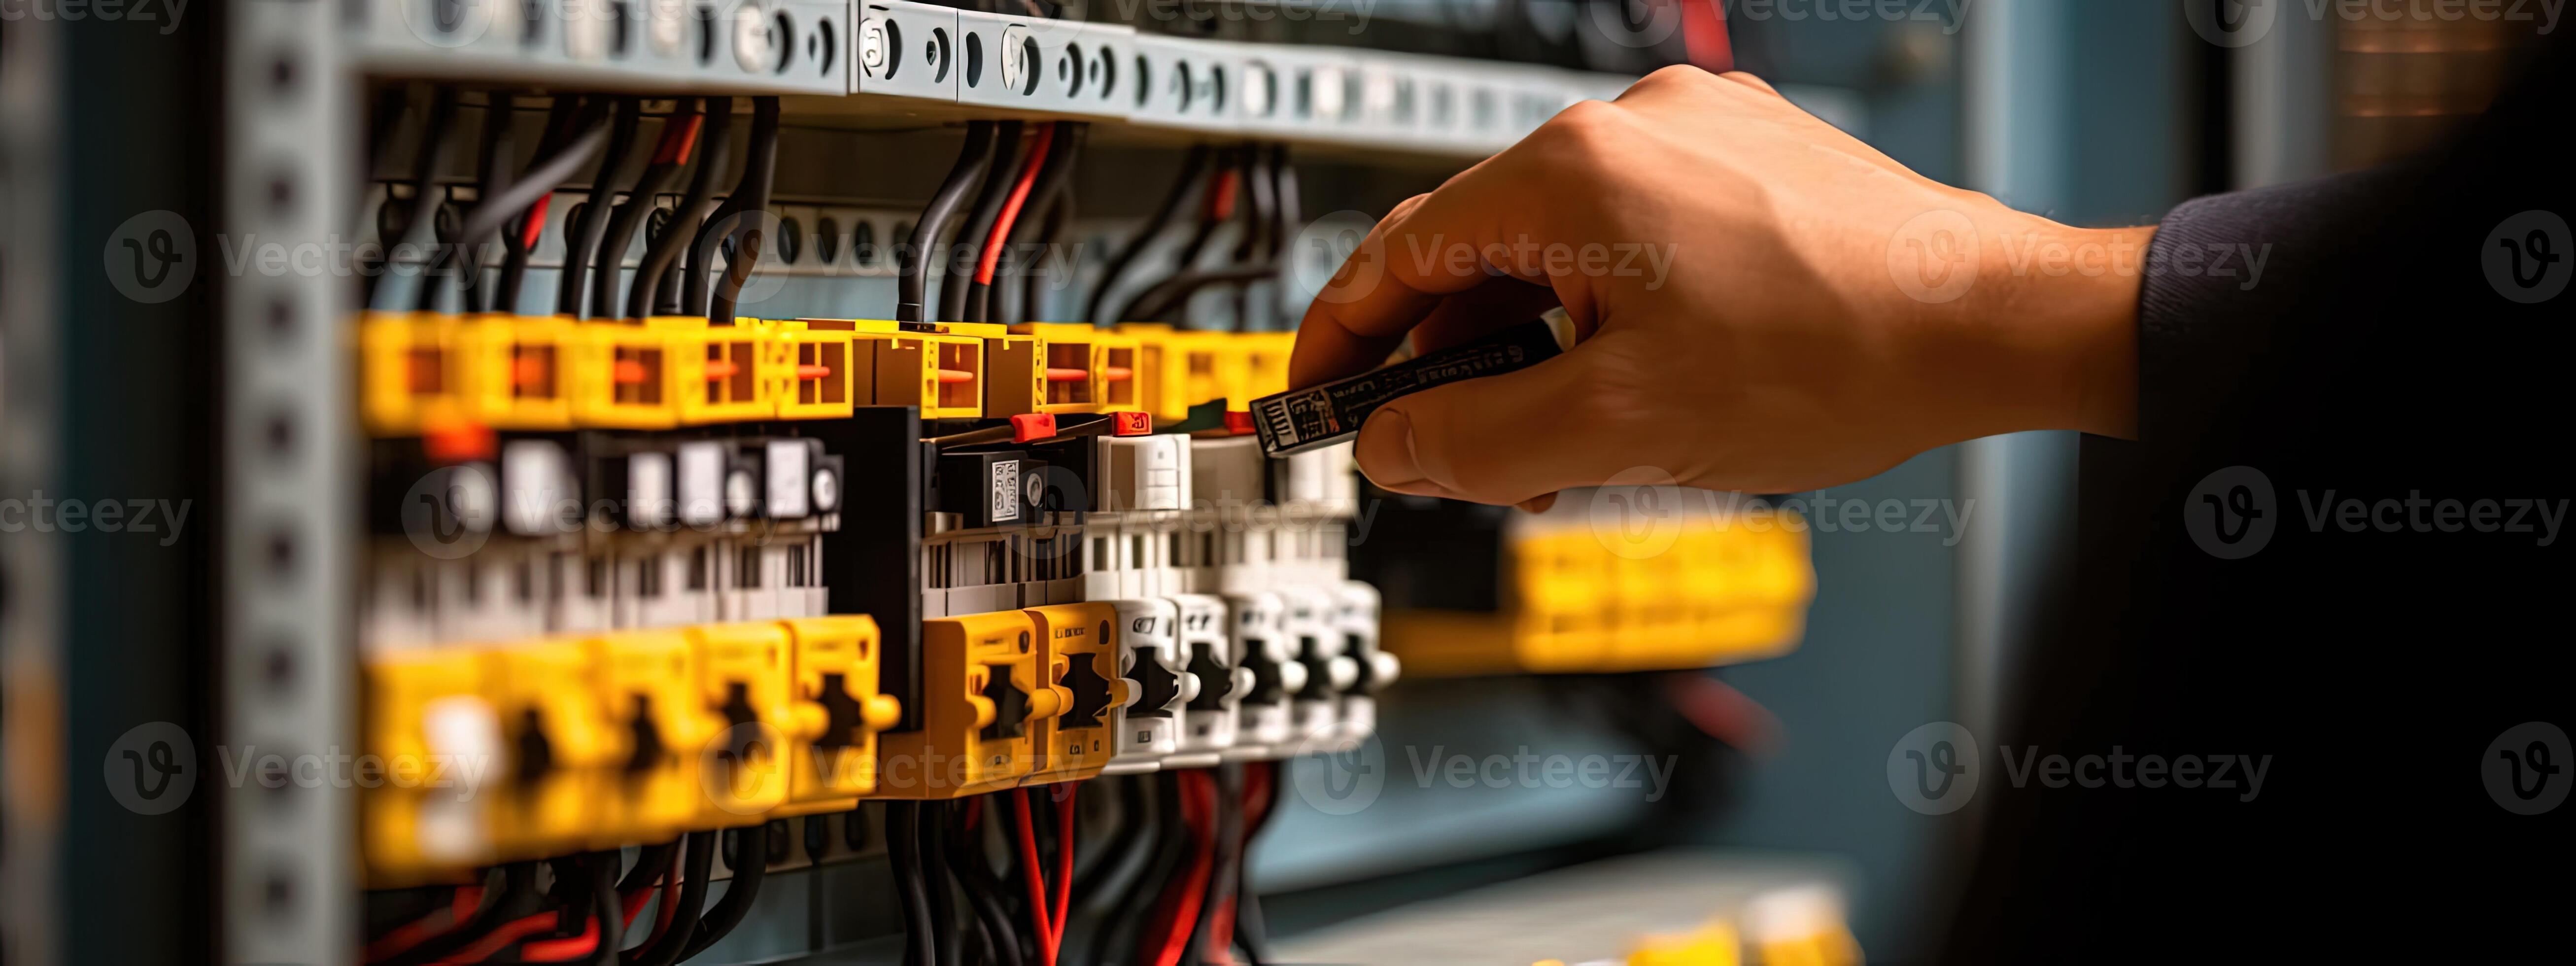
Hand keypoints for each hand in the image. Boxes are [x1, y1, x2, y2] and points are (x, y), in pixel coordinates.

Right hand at [1289, 66, 2146, 509]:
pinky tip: (1639, 385)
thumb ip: (1475, 444)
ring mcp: (1692, 135)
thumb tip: (1392, 448)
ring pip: (1558, 250)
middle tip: (1460, 457)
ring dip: (1539, 347)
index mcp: (1572, 173)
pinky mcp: (1743, 160)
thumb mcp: (1617, 430)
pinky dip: (1609, 313)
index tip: (1318, 397)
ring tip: (1569, 440)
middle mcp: (1626, 126)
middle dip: (1459, 365)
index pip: (1398, 253)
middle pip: (1478, 253)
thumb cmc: (1838, 355)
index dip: (1342, 339)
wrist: (1994, 327)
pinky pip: (1632, 236)